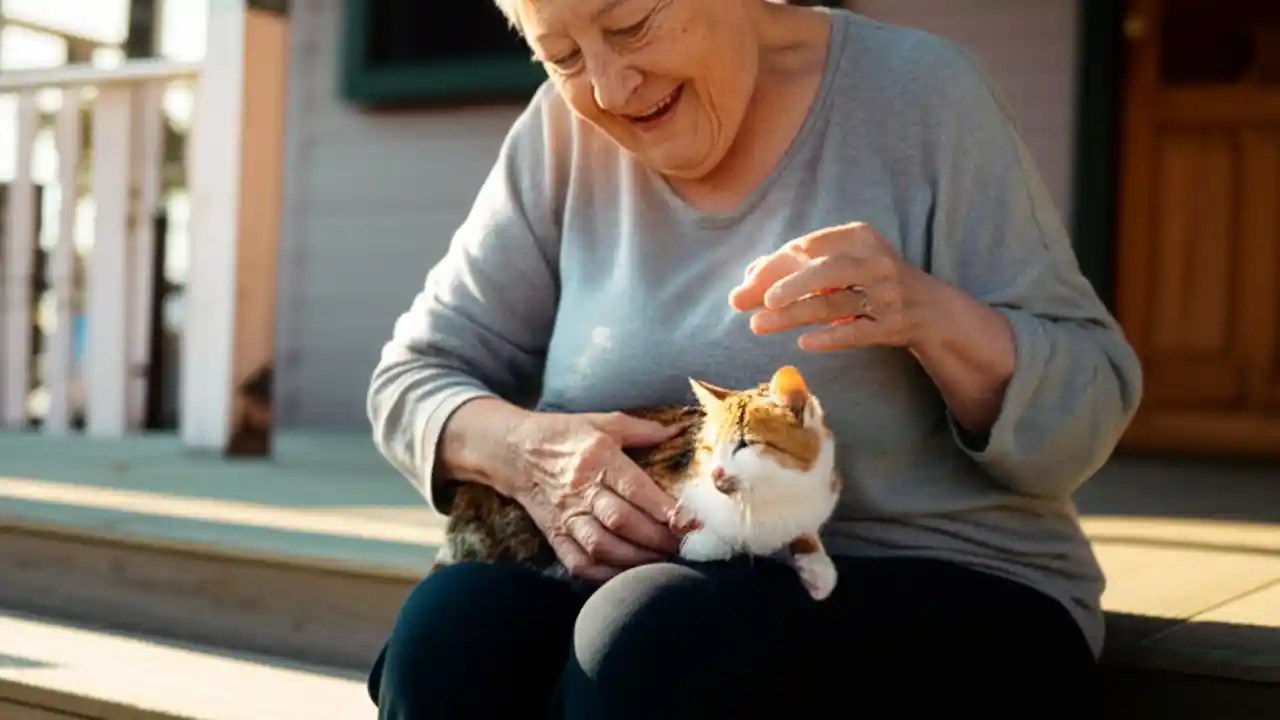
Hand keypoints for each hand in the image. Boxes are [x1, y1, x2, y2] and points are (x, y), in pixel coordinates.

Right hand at [508, 411, 686, 581]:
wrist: (514, 451)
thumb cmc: (565, 435)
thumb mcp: (603, 422)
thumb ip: (642, 429)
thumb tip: (678, 431)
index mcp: (597, 458)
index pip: (634, 488)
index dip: (663, 508)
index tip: (689, 521)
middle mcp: (581, 489)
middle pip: (622, 521)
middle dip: (658, 538)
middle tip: (685, 546)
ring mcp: (566, 516)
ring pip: (602, 546)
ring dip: (636, 559)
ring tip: (663, 561)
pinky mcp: (554, 535)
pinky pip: (578, 563)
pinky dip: (604, 575)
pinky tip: (627, 576)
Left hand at [728, 222, 937, 352]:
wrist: (929, 308)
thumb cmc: (871, 280)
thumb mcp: (843, 261)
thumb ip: (798, 266)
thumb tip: (748, 278)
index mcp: (859, 237)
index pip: (808, 247)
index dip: (774, 266)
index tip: (746, 284)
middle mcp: (875, 262)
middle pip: (824, 271)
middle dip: (786, 286)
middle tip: (754, 301)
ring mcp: (886, 295)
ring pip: (834, 304)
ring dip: (793, 315)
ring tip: (759, 325)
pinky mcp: (892, 325)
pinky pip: (857, 332)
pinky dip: (830, 338)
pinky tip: (805, 343)